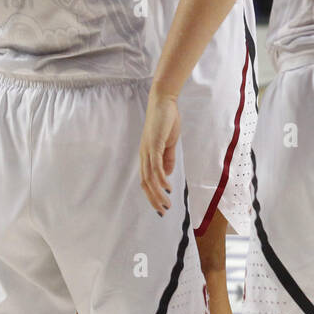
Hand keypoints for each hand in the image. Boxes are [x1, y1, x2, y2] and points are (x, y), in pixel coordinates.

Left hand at [139, 89, 180, 214]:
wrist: (164, 102)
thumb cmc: (166, 120)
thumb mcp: (169, 143)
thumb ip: (168, 158)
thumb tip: (167, 175)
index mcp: (147, 155)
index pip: (146, 180)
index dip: (151, 194)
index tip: (160, 206)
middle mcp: (144, 155)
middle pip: (145, 183)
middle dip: (153, 199)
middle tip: (162, 211)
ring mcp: (148, 150)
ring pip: (150, 178)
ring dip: (158, 193)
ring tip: (166, 204)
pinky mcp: (154, 144)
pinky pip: (156, 166)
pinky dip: (161, 178)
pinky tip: (167, 187)